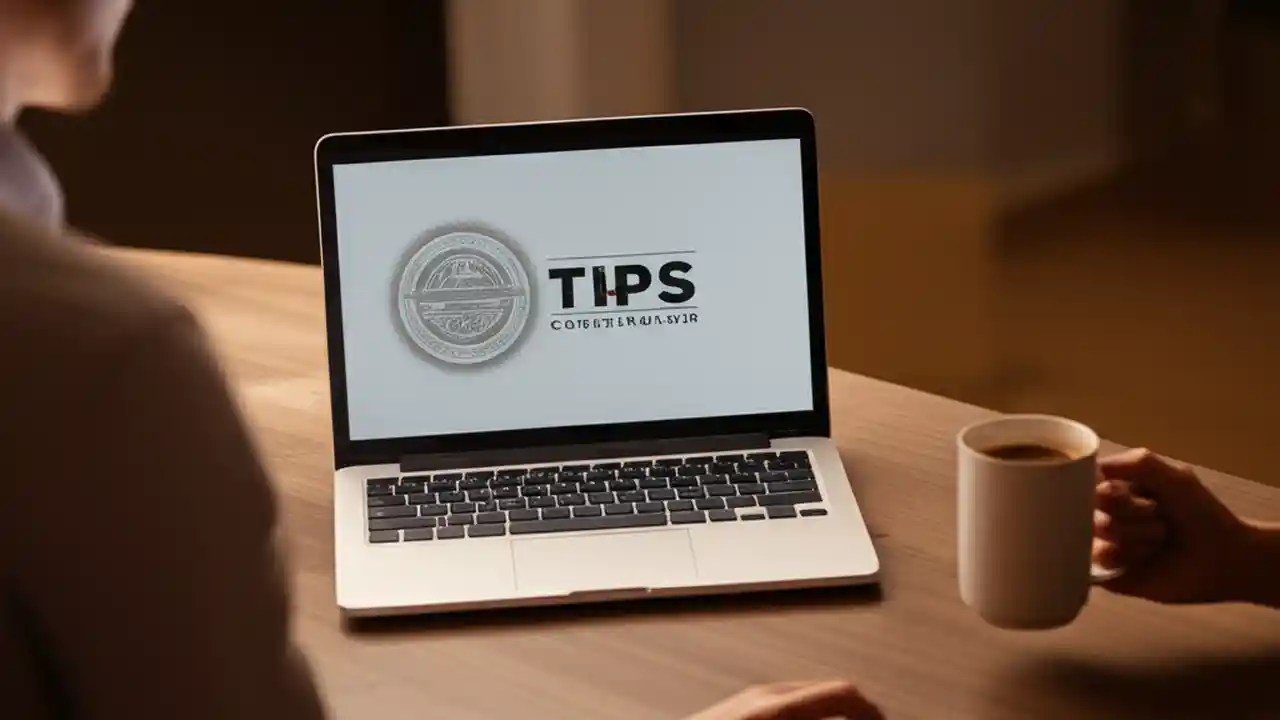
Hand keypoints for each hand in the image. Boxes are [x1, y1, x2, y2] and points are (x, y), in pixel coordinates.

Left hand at [687, 680, 883, 719]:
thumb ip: (814, 719)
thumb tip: (857, 713)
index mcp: (776, 704)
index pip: (843, 692)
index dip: (871, 710)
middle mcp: (764, 695)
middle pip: (828, 695)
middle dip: (851, 715)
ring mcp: (749, 699)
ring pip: (806, 703)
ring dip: (827, 718)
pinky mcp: (739, 709)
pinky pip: (785, 709)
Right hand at [1093, 448, 1253, 603]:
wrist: (1225, 556)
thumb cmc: (1200, 513)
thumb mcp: (1174, 477)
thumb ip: (1136, 463)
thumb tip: (1098, 468)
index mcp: (1115, 491)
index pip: (1087, 486)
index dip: (1113, 493)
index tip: (1138, 495)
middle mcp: (1104, 517)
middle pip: (1092, 513)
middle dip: (1132, 515)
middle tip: (1160, 519)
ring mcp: (1104, 547)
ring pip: (1097, 539)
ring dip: (1136, 539)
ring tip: (1160, 542)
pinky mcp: (1109, 576)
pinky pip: (1097, 566)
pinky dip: (1125, 560)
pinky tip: (1146, 561)